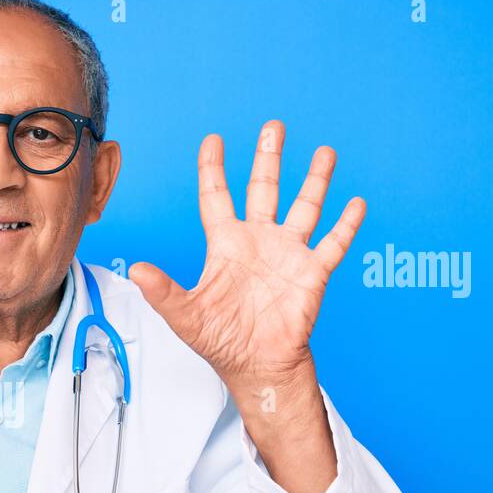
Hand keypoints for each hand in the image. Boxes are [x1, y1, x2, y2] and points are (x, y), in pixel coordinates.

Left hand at [129, 120, 363, 392]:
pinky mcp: (311, 273)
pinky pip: (332, 244)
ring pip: (305, 207)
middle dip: (269, 158)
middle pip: (264, 190)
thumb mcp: (185, 315)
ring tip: (325, 151)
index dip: (213, 169)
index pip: (217, 198)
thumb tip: (136, 271)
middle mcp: (258, 242)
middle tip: (274, 126)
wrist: (256, 366)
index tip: (213, 140)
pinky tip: (356, 202)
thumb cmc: (219, 342)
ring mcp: (287, 254)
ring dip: (315, 180)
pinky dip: (346, 225)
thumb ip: (162, 290)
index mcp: (225, 246)